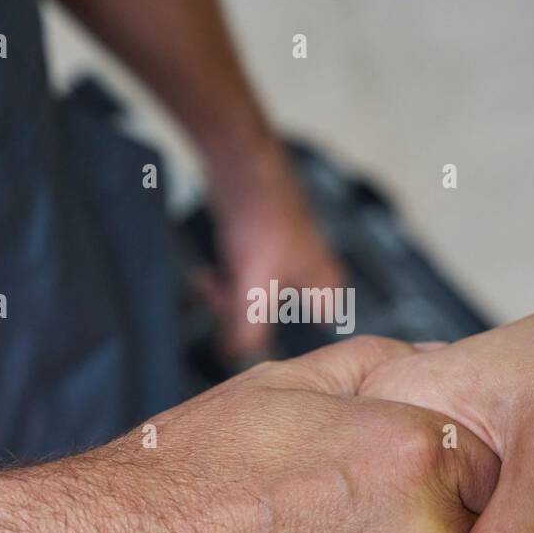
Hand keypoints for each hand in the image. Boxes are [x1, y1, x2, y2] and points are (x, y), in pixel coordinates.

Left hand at [204, 143, 344, 358]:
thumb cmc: (261, 218)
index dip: (305, 357)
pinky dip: (227, 284)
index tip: (276, 362)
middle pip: (280, 322)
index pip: (324, 338)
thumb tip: (236, 359)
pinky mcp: (263, 255)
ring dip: (231, 301)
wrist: (240, 169)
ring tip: (210, 284)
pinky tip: (208, 276)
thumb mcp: (254, 285)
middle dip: (245, 320)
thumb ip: (247, 329)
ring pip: (258, 303)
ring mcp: (288, 267)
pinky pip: (245, 284)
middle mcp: (313, 278)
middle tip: (224, 306)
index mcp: (325, 287)